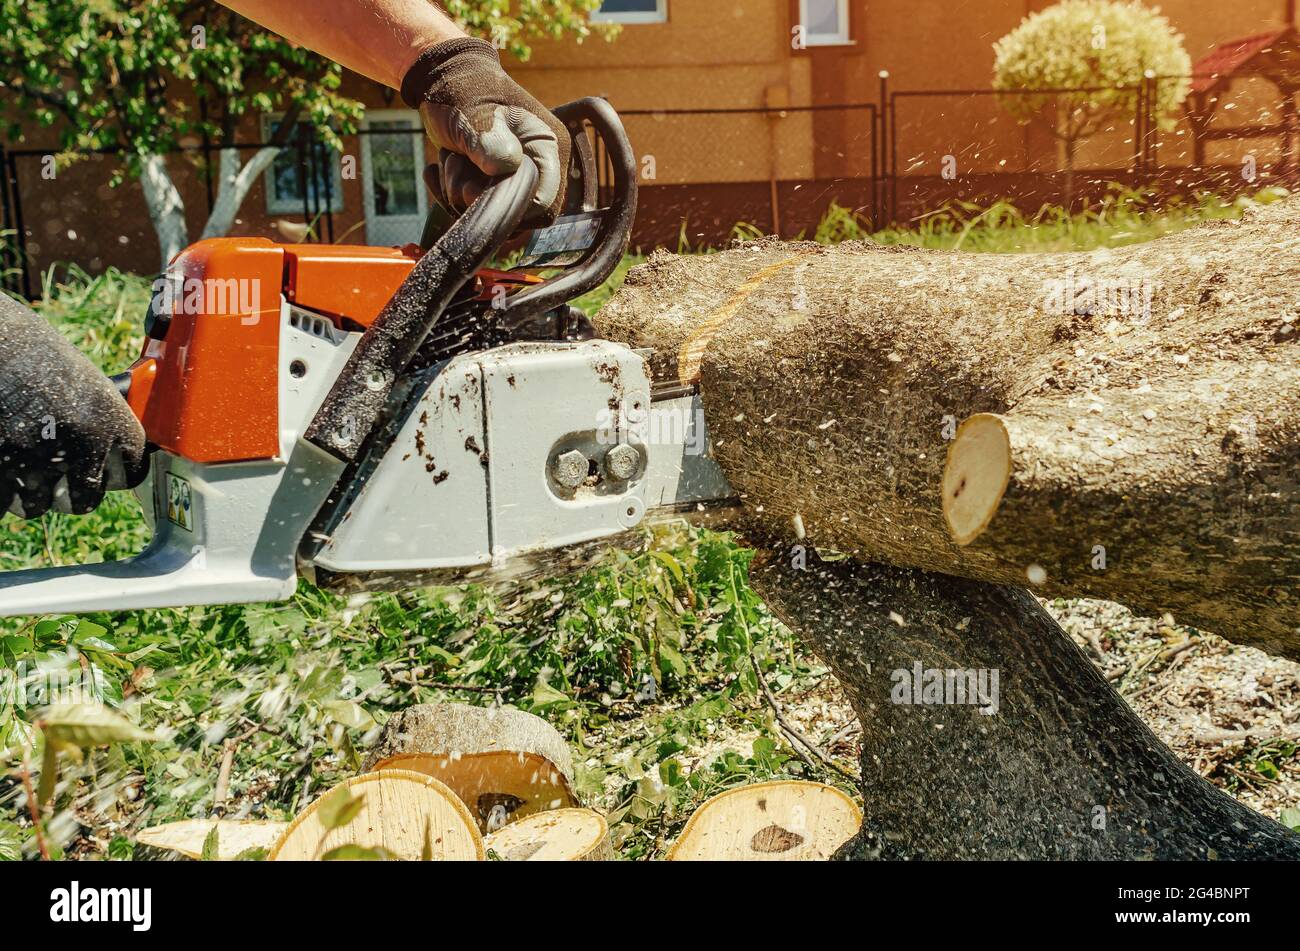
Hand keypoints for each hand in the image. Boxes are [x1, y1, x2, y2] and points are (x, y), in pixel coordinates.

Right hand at [0, 293, 147, 517]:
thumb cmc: (31, 352)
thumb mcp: (82, 381)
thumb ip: (97, 419)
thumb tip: (106, 452)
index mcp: (112, 419)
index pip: (131, 472)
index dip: (114, 476)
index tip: (103, 474)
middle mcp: (84, 443)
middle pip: (86, 500)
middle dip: (70, 495)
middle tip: (57, 483)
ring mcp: (40, 456)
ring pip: (39, 505)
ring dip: (29, 495)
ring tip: (19, 470)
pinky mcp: (2, 465)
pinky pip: (5, 503)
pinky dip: (3, 495)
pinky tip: (3, 472)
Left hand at [401, 38, 570, 223]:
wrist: (443, 77)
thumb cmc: (463, 89)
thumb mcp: (474, 112)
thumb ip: (489, 141)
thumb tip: (503, 170)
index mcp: (549, 145)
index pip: (544, 202)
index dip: (508, 206)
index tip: (472, 190)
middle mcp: (538, 165)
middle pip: (516, 211)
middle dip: (478, 197)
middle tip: (454, 163)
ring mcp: (515, 175)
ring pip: (492, 211)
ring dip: (460, 192)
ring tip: (449, 156)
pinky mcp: (494, 183)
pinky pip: (475, 206)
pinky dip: (451, 193)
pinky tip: (437, 169)